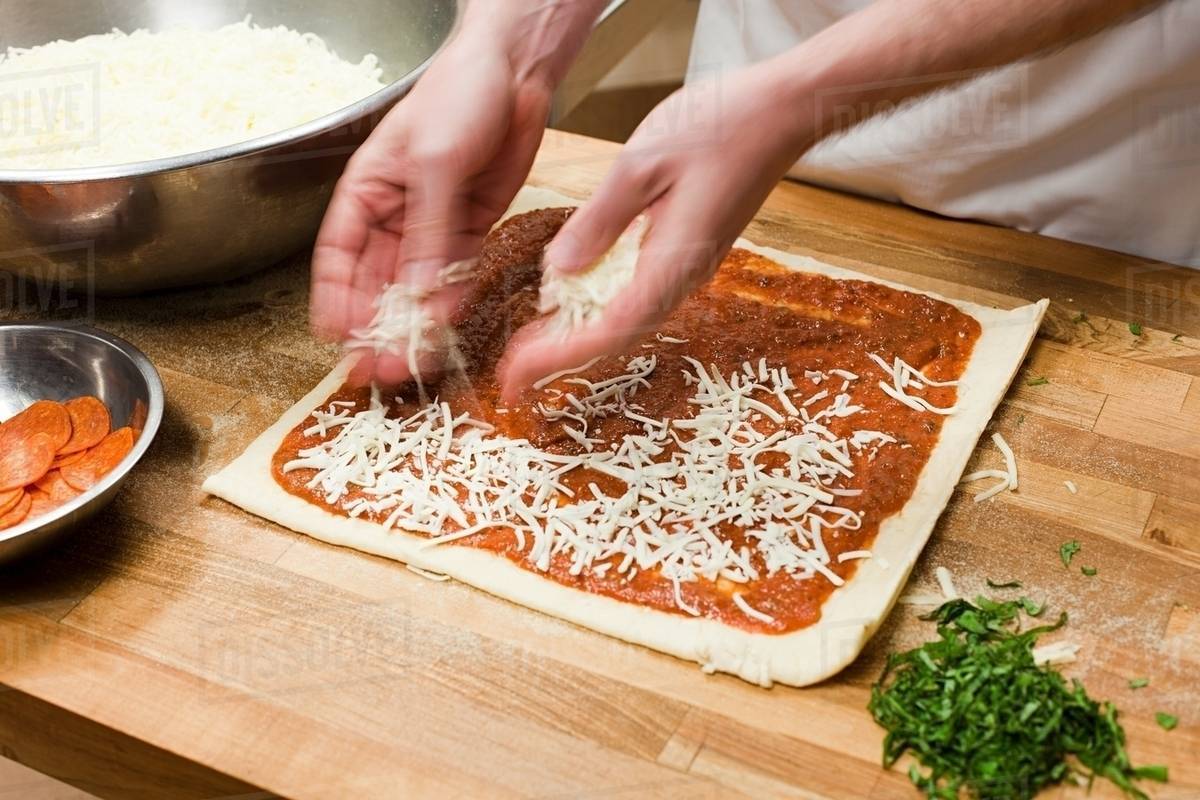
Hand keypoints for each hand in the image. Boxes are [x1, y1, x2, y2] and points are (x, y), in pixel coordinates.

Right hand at [310, 35, 552, 384]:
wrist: (514, 71)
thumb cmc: (457, 94)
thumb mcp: (434, 160)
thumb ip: (426, 228)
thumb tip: (418, 291)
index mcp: (363, 192)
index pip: (336, 257)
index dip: (333, 302)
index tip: (335, 342)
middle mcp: (393, 215)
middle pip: (375, 282)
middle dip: (375, 327)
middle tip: (377, 370)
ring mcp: (432, 225)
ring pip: (416, 286)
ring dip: (413, 324)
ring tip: (411, 362)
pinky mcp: (472, 228)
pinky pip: (457, 273)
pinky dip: (453, 300)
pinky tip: (448, 327)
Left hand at [498, 64, 813, 400]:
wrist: (784, 111)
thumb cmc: (721, 125)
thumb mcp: (641, 163)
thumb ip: (599, 221)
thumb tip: (559, 270)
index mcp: (672, 262)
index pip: (607, 330)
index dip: (558, 358)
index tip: (517, 375)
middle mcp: (683, 276)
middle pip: (616, 337)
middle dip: (560, 359)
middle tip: (512, 375)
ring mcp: (688, 266)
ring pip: (627, 320)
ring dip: (578, 338)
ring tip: (532, 347)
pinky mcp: (689, 251)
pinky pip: (638, 295)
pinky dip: (599, 310)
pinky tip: (573, 303)